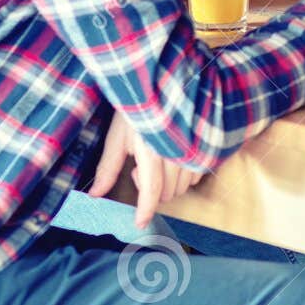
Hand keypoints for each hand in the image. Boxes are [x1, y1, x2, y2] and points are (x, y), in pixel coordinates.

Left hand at [88, 111, 205, 229]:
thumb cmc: (140, 107)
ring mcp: (196, 148)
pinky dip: (185, 172)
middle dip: (152, 189)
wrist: (169, 81)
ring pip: (184, 184)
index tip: (140, 223)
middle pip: (168, 191)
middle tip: (139, 167)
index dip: (145, 210)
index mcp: (153, 150)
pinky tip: (175, 156)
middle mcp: (178, 152)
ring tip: (158, 157)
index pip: (152, 190)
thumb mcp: (119, 133)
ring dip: (169, 181)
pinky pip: (197, 172)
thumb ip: (108, 167)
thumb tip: (95, 195)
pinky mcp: (208, 144)